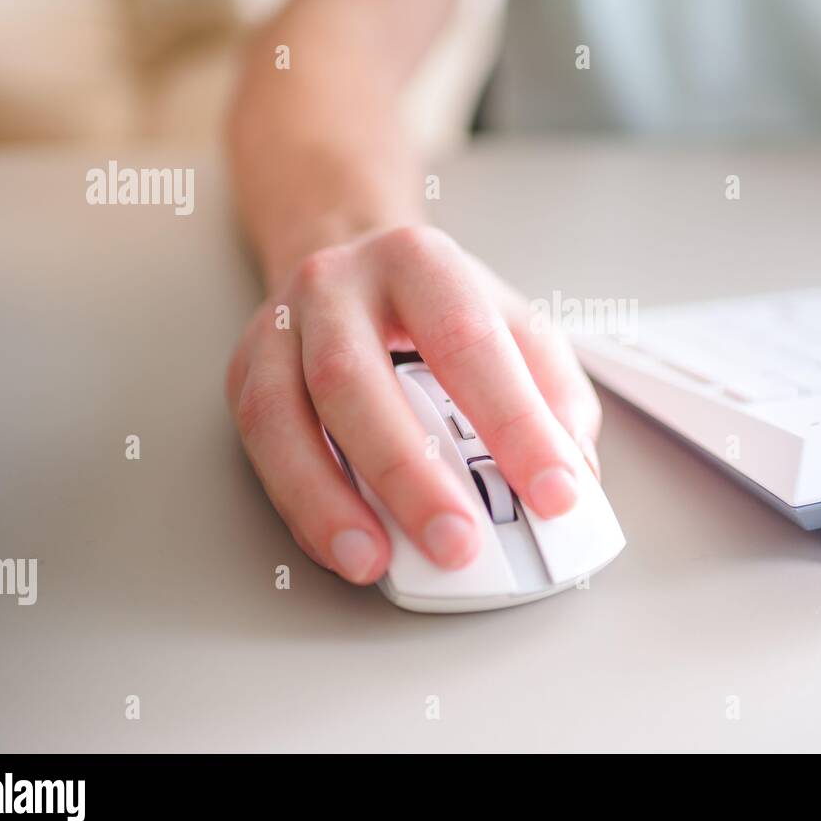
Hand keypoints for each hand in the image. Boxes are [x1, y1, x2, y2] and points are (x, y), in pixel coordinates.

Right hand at [225, 225, 602, 584]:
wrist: (351, 259)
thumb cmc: (441, 306)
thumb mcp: (514, 324)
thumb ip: (554, 395)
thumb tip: (575, 474)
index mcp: (420, 262)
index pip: (470, 342)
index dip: (515, 422)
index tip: (556, 493)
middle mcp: (337, 286)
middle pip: (356, 380)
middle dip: (407, 472)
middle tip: (457, 543)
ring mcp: (279, 327)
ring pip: (284, 417)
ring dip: (329, 500)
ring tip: (375, 562)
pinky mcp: (245, 371)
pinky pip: (262, 446)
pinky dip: (300, 505)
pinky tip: (339, 546)